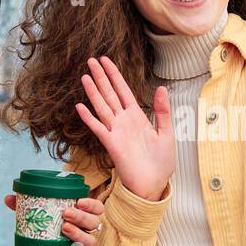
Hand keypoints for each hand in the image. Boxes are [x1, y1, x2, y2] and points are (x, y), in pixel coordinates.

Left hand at [4, 194, 104, 245]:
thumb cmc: (44, 225)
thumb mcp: (36, 213)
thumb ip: (25, 204)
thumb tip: (8, 198)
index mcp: (82, 214)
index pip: (96, 208)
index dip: (92, 205)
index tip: (79, 201)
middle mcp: (86, 229)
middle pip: (93, 223)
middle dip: (81, 217)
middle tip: (66, 213)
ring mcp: (82, 245)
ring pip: (91, 240)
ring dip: (79, 234)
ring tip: (64, 229)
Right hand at [75, 56, 173, 201]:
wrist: (153, 184)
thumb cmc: (161, 162)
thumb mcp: (166, 133)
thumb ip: (162, 111)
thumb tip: (161, 87)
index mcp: (137, 117)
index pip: (123, 90)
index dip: (115, 75)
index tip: (106, 60)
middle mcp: (124, 122)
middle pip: (109, 94)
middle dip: (101, 77)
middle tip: (91, 60)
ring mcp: (116, 132)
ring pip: (102, 107)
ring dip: (93, 92)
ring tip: (84, 76)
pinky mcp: (111, 144)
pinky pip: (98, 128)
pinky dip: (88, 118)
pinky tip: (79, 106)